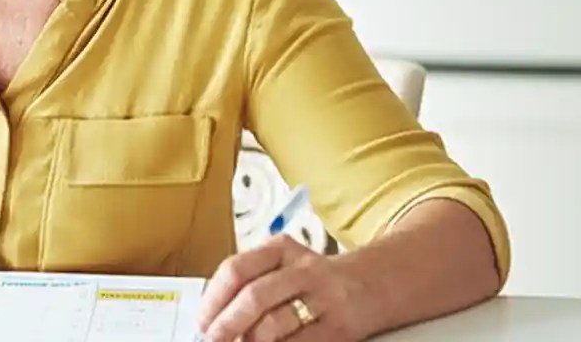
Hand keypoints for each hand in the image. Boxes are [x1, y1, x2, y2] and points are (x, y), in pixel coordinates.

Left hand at [197, 235, 370, 341]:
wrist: (378, 282)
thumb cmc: (318, 279)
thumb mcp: (285, 266)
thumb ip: (253, 283)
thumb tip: (217, 318)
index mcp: (281, 249)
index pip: (236, 269)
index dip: (213, 299)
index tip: (202, 321)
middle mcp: (303, 269)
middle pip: (254, 296)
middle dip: (227, 324)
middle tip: (214, 339)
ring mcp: (323, 297)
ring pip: (274, 324)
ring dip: (250, 341)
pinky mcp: (339, 326)